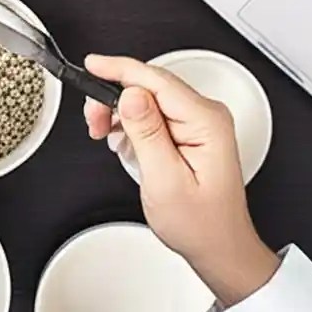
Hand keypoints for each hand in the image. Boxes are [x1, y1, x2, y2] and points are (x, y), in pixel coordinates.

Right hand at [84, 55, 278, 305]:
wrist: (219, 246)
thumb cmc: (200, 223)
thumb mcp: (165, 181)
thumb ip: (147, 134)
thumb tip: (131, 95)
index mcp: (206, 122)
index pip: (157, 81)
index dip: (120, 69)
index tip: (93, 65)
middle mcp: (206, 116)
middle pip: (150, 87)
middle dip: (115, 97)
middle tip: (93, 120)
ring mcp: (198, 123)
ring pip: (148, 99)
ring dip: (120, 112)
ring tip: (104, 135)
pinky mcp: (188, 131)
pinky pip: (153, 114)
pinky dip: (130, 123)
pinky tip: (122, 141)